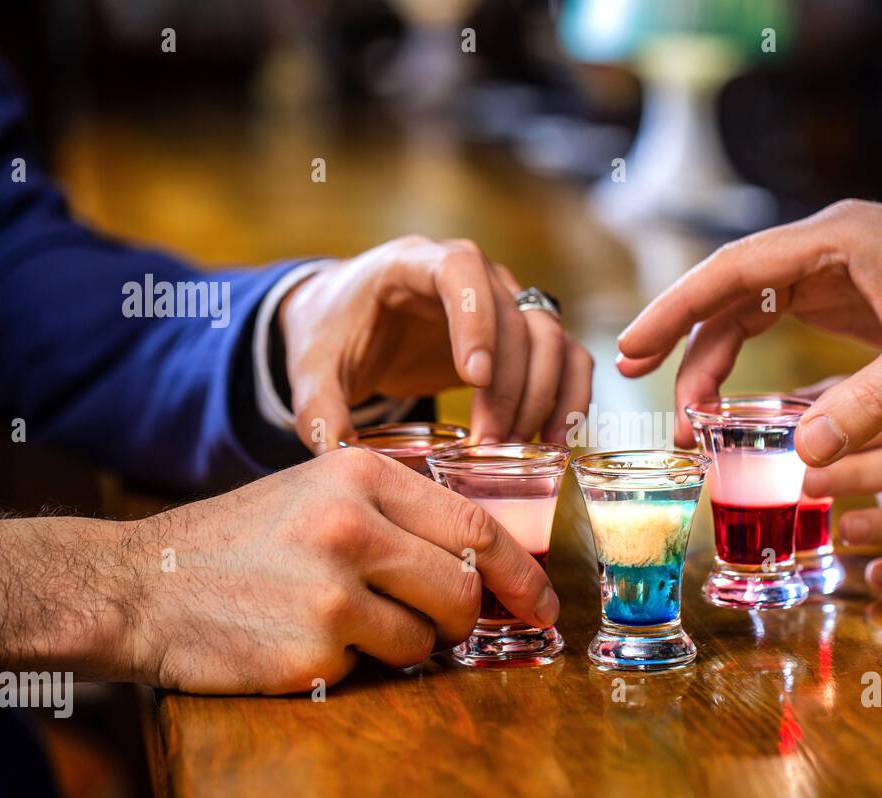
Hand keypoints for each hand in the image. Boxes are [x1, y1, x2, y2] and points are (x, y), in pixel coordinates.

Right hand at [126, 448, 558, 693]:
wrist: (143, 584)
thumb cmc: (242, 539)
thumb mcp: (320, 493)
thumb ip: (399, 513)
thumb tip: (487, 557)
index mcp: (362, 475)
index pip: (475, 526)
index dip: (522, 571)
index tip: (543, 602)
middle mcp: (353, 526)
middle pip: (464, 587)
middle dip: (462, 617)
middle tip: (435, 623)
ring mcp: (333, 589)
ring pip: (428, 636)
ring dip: (408, 643)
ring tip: (351, 622)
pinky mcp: (314, 647)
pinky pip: (376, 667)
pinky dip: (357, 663)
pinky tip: (308, 639)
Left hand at [279, 236, 592, 449]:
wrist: (353, 321)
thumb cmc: (334, 333)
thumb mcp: (313, 369)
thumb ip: (318, 409)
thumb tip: (339, 451)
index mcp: (417, 263)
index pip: (462, 272)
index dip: (476, 320)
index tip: (473, 378)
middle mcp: (474, 274)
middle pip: (515, 319)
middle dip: (509, 387)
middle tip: (489, 444)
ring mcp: (507, 301)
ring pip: (551, 339)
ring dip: (542, 397)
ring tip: (515, 449)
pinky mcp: (524, 335)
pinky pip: (568, 358)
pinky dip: (569, 398)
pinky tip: (552, 442)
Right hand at [616, 199, 881, 460]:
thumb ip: (872, 407)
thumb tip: (803, 456)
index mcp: (837, 240)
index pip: (733, 270)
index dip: (675, 309)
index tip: (631, 348)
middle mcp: (824, 246)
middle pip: (728, 288)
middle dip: (681, 336)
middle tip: (635, 381)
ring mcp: (831, 267)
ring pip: (746, 308)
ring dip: (712, 357)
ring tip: (690, 417)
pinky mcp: (843, 293)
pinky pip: (774, 320)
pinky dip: (746, 358)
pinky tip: (731, 399)